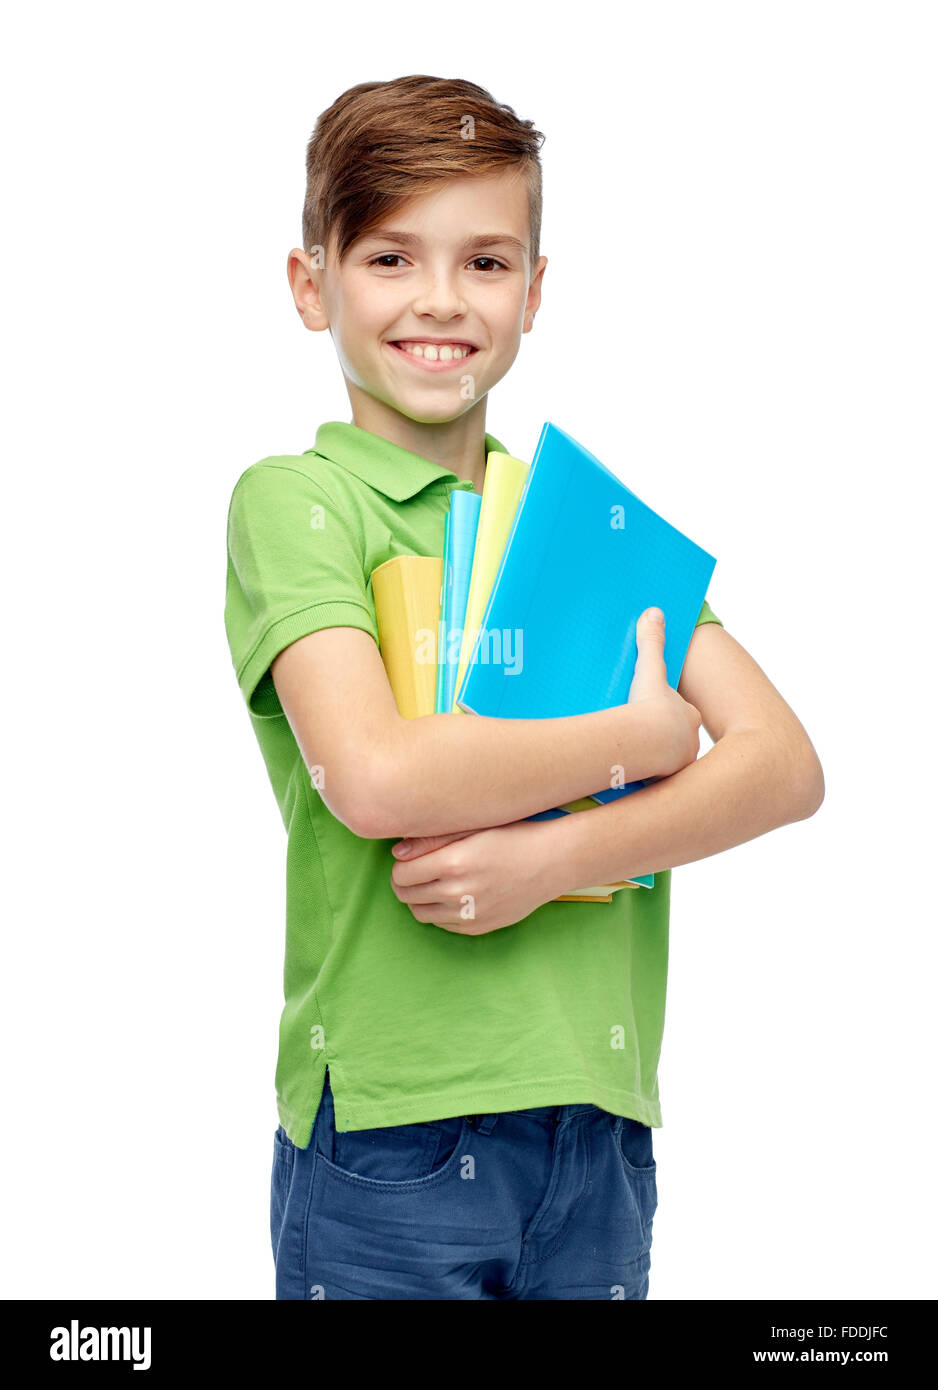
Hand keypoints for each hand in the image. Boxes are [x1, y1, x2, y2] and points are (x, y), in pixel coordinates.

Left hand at [389, 821, 555, 934]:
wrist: (550, 861)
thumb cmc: (512, 835)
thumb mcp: (472, 826)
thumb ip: (431, 838)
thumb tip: (397, 853)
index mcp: (454, 863)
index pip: (402, 874)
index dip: (400, 866)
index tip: (407, 859)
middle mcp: (459, 892)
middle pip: (407, 896)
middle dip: (404, 883)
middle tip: (413, 871)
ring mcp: (470, 914)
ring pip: (421, 914)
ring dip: (418, 899)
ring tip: (429, 884)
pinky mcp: (479, 927)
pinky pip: (443, 925)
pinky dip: (439, 912)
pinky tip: (450, 895)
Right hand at [627, 608, 701, 776]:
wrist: (646, 741)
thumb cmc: (648, 706)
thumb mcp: (649, 669)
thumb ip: (651, 642)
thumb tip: (654, 612)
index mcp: (689, 716)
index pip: (681, 714)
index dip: (665, 713)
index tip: (651, 715)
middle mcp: (690, 741)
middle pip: (676, 738)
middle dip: (662, 739)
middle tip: (643, 738)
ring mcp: (680, 763)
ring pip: (668, 761)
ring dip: (655, 760)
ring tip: (635, 758)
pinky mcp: (666, 781)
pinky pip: (657, 779)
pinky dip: (646, 776)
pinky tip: (631, 774)